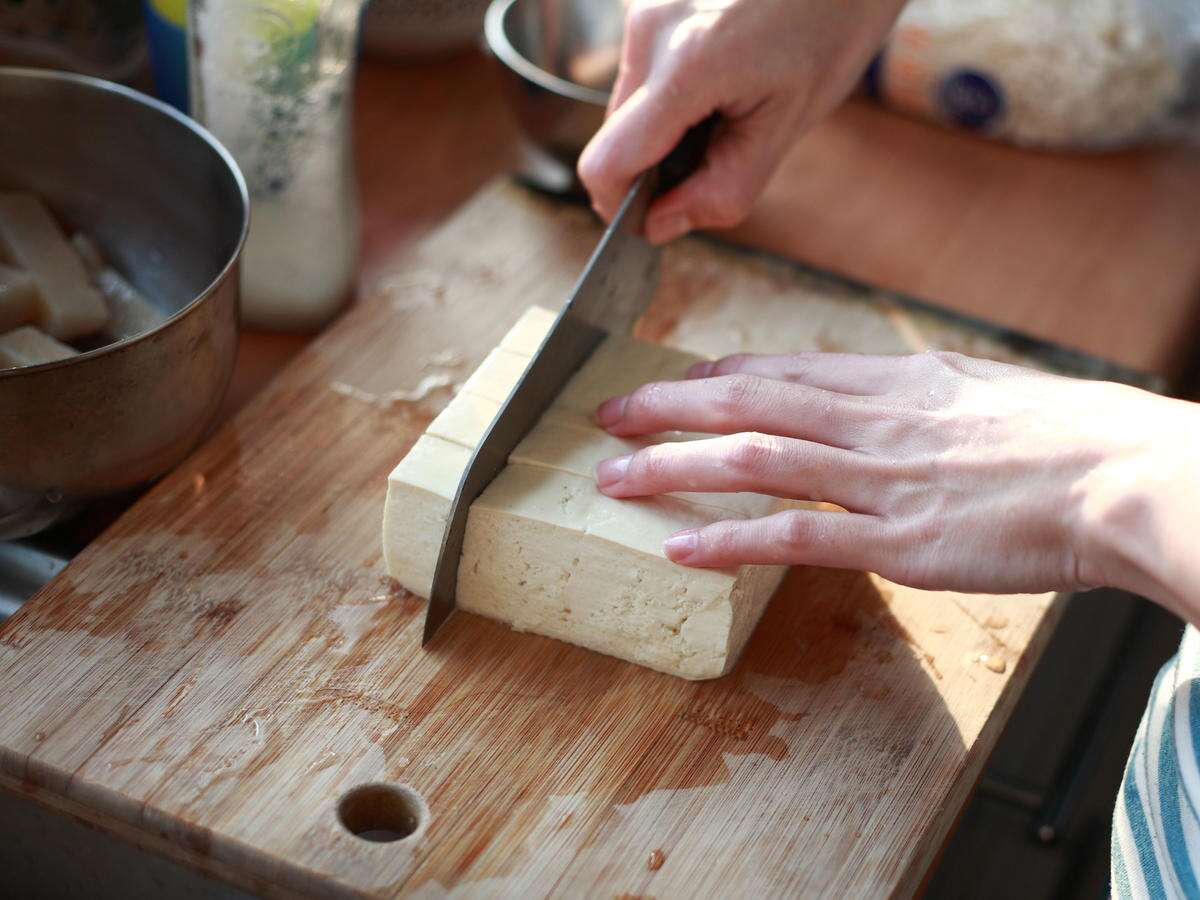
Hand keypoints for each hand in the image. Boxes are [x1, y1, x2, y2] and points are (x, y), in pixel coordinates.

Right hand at [577, 0, 905, 243]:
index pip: (607, 164)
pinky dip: (670, 93)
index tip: (652, 220)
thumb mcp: (789, 124)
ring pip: (626, 105)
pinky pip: (641, 70)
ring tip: (726, 105)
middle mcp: (651, 29)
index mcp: (686, 66)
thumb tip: (660, 226)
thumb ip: (722, 188)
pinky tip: (719, 75)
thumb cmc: (834, 27)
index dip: (622, 206)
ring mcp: (644, 7)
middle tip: (716, 156)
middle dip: (654, 165)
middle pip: (614, 137)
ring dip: (663, 128)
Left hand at [592, 351, 1199, 619]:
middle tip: (608, 415)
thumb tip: (887, 396)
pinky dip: (730, 539)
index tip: (671, 381)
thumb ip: (921, 396)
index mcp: (897, 381)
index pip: (783, 369)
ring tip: (613, 477)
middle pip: (747, 400)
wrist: (1128, 477)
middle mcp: (873, 419)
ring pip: (752, 458)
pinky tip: (680, 546)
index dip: (715, 374)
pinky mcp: (898, 541)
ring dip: (673, 466)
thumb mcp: (985, 392)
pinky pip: (795, 535)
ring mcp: (880, 479)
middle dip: (667, 406)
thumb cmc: (1074, 438)